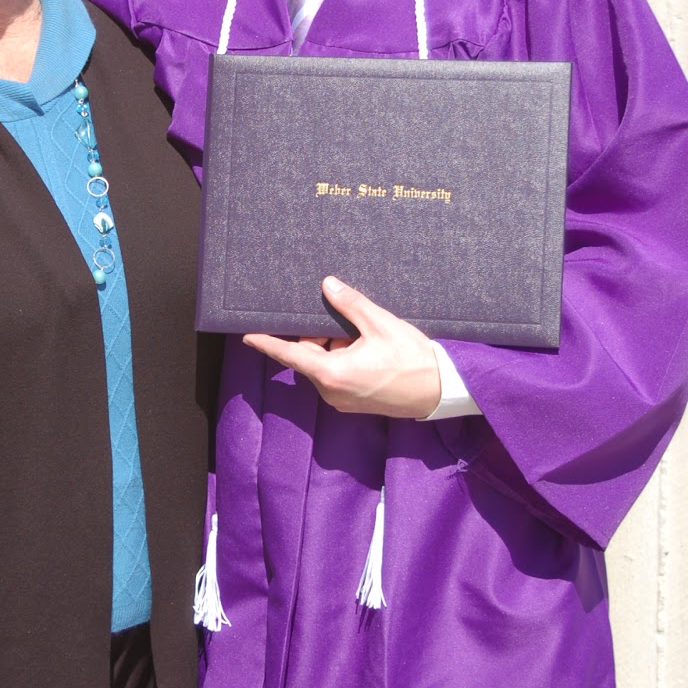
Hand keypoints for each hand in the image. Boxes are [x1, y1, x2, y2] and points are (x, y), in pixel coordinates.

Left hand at [243, 276, 441, 418]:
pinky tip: (368, 350)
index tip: (247, 335)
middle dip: (321, 336)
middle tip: (346, 323)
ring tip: (366, 338)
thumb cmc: (413, 359)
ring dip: (336, 347)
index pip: (291, 354)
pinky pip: (336, 376)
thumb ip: (350, 304)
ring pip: (324, 365)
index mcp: (333, 373)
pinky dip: (344, 360)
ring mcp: (341, 399)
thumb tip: (327, 285)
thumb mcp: (380, 324)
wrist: (440, 390)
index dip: (267, 343)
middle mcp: (331, 391)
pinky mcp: (352, 402)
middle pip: (310, 356)